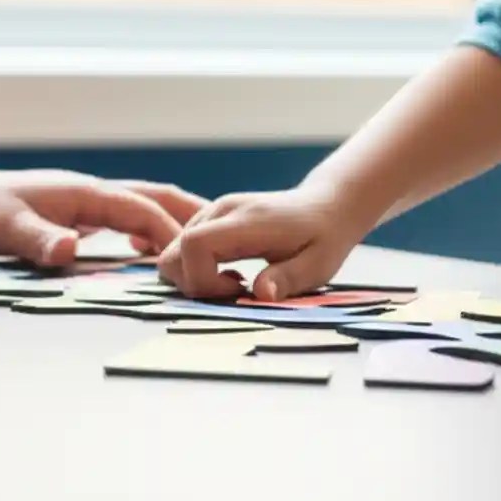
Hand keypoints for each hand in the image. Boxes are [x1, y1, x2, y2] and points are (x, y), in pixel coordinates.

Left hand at [0, 170, 206, 265]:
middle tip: (232, 236)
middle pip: (153, 196)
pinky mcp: (73, 211)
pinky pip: (122, 216)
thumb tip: (70, 249)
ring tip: (207, 243)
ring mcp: (82, 199)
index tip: (206, 253)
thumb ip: (37, 241)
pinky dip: (145, 227)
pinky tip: (147, 249)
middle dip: (191, 214)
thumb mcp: (3, 230)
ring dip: (172, 219)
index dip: (174, 229)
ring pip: (140, 203)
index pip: (141, 207)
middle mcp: (88, 191)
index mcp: (81, 192)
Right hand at [159, 188, 368, 298]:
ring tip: (233, 283)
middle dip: (192, 283)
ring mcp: (213, 211)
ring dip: (194, 277)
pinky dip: (197, 268)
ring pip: (174, 251)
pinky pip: (184, 247)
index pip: (193, 244)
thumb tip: (260, 295)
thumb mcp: (319, 265)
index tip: (236, 289)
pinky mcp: (211, 218)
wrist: (326, 205)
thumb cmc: (325, 237)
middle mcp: (222, 210)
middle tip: (231, 292)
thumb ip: (289, 278)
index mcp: (246, 221)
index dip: (202, 278)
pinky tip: (228, 273)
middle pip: (174, 250)